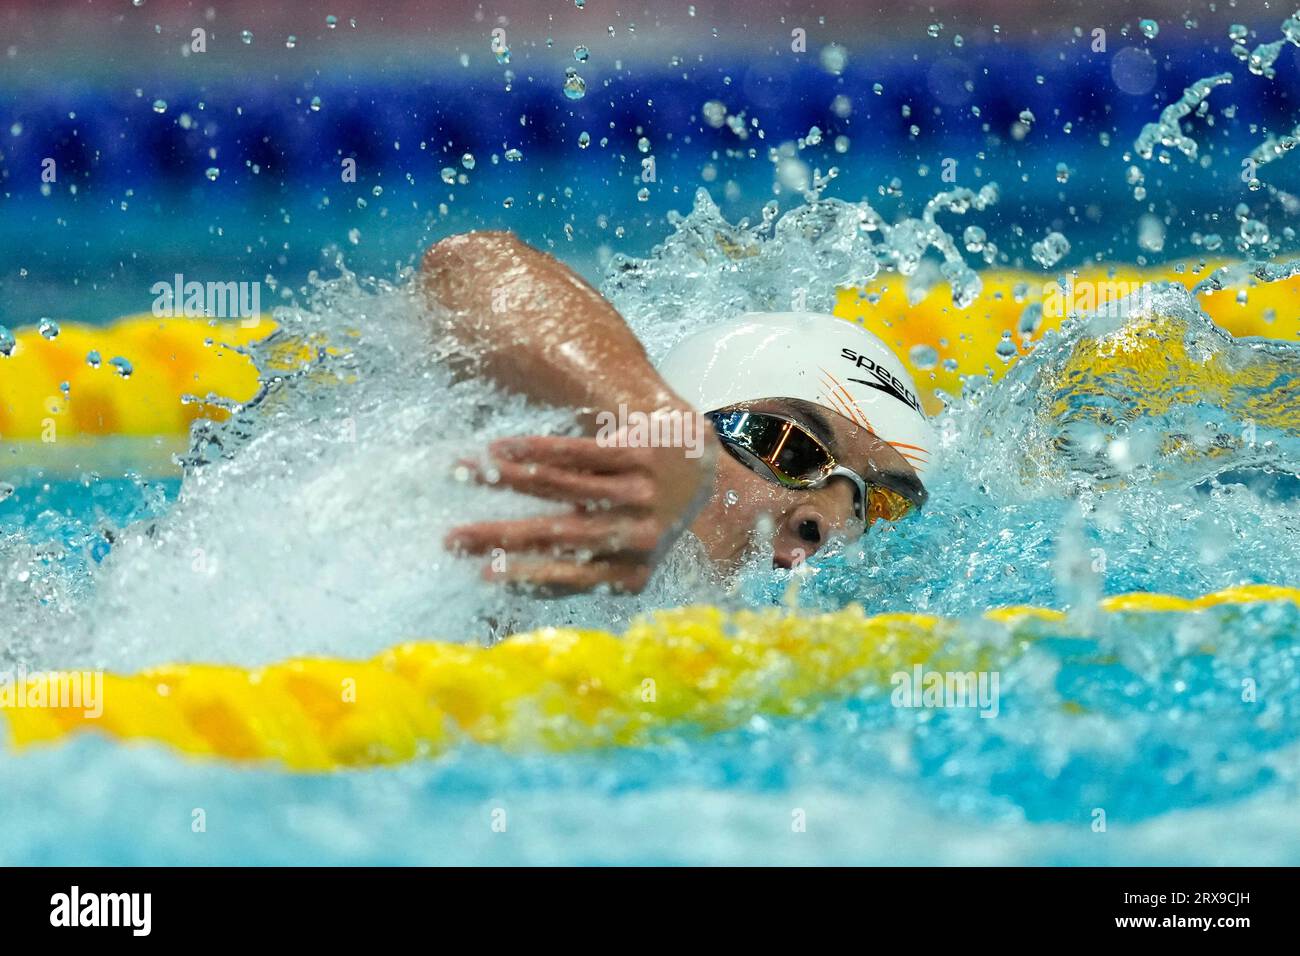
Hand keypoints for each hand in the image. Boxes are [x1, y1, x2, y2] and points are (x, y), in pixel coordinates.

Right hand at [444, 427, 716, 595]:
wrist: (698, 464)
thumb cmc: (644, 516)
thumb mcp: (623, 553)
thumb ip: (580, 567)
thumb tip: (508, 584)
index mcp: (632, 574)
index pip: (569, 578)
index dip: (524, 576)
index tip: (481, 575)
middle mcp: (640, 537)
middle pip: (559, 535)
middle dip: (501, 537)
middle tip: (454, 538)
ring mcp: (642, 494)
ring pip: (565, 486)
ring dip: (511, 480)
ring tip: (469, 474)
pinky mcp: (640, 454)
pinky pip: (580, 452)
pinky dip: (536, 450)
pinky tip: (501, 449)